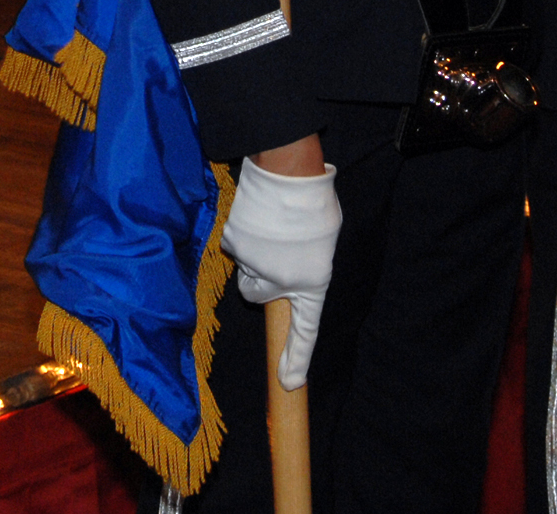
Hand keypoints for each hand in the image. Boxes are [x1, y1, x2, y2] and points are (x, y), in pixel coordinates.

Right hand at [220, 157, 340, 388]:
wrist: (287, 174)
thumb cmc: (313, 205)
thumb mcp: (322, 242)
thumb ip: (306, 265)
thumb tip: (287, 271)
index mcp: (311, 282)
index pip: (305, 331)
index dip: (297, 359)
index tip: (289, 382)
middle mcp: (282, 280)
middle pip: (257, 294)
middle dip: (259, 280)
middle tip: (270, 254)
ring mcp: (255, 264)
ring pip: (246, 270)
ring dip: (252, 256)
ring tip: (267, 228)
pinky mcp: (234, 244)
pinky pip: (234, 247)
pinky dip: (242, 237)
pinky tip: (254, 218)